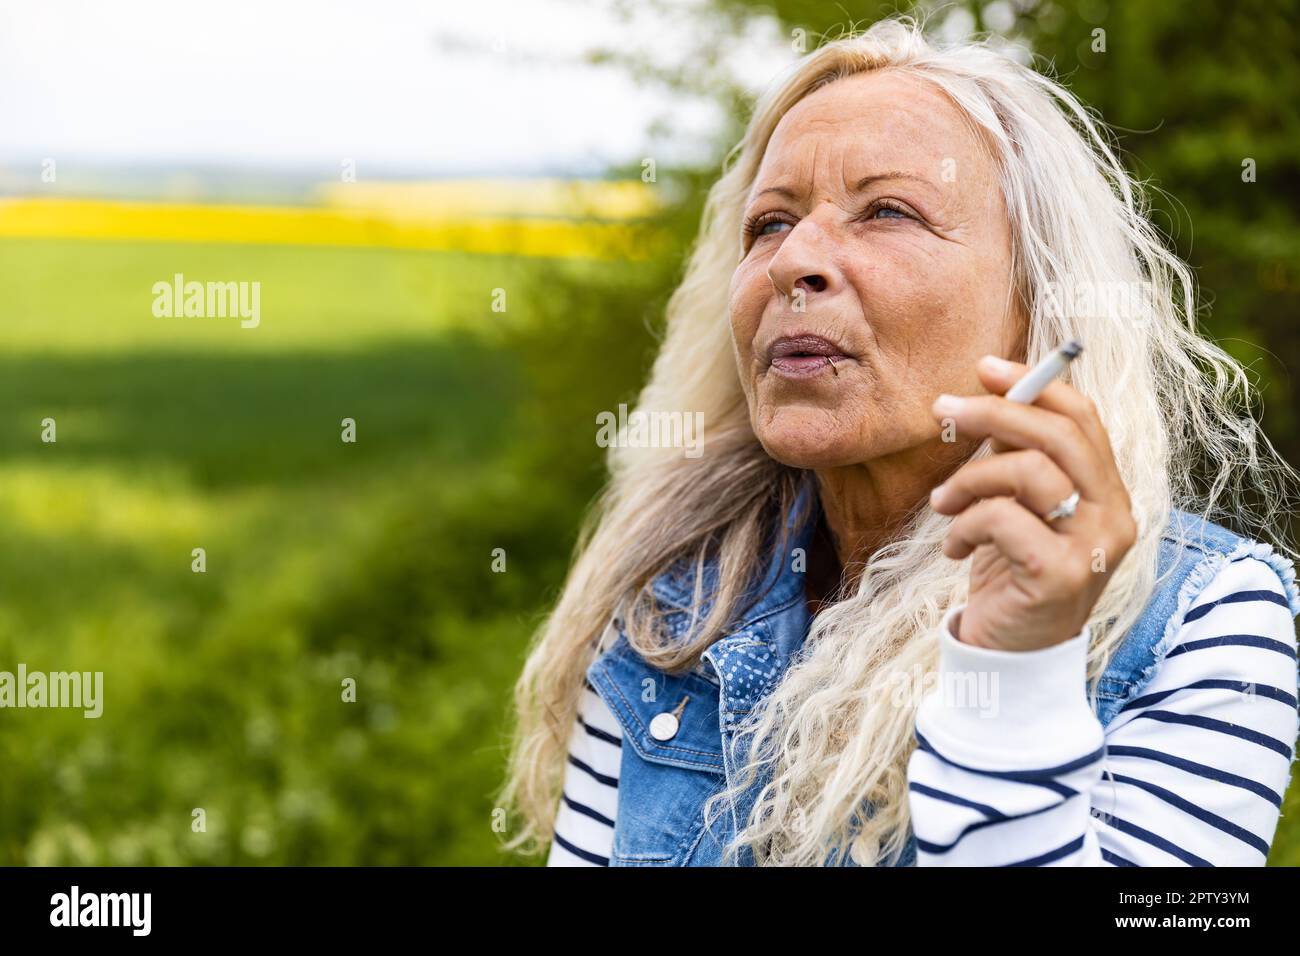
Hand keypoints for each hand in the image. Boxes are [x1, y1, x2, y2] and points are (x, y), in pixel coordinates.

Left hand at [928, 354, 1136, 651]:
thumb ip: (1014, 456)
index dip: (1036, 384)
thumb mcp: (1014, 506)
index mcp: (1108, 492)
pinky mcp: (1058, 576)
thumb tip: (989, 392)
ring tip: (942, 504)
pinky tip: (954, 548)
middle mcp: (1114, 517)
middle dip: (994, 413)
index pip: (1083, 419)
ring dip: (970, 479)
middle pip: (1060, 436)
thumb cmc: (1008, 573)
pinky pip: (1002, 520)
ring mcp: (1092, 548)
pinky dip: (964, 525)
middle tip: (942, 411)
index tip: (985, 368)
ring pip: (1029, 472)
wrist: (1008, 656)